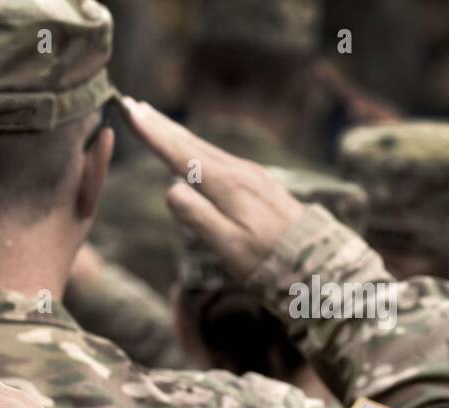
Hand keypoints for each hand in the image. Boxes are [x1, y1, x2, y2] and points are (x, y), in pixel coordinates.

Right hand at [121, 97, 303, 277]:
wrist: (318, 261)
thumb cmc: (269, 261)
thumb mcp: (229, 247)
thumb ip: (199, 217)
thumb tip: (171, 189)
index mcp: (227, 185)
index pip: (180, 153)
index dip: (152, 134)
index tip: (130, 112)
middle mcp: (238, 172)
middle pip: (190, 143)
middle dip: (160, 124)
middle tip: (134, 105)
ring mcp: (250, 174)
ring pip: (203, 147)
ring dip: (175, 133)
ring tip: (154, 120)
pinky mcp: (257, 182)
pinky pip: (217, 157)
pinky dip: (194, 147)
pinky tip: (189, 149)